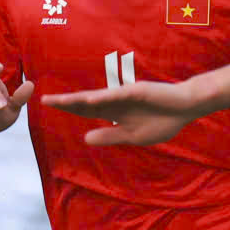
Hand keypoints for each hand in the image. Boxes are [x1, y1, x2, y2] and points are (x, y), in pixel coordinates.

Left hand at [44, 79, 198, 146]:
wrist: (185, 108)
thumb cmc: (162, 121)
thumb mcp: (132, 136)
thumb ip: (110, 136)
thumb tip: (85, 138)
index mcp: (114, 111)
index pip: (86, 109)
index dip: (69, 108)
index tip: (48, 106)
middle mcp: (115, 100)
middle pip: (86, 101)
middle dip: (66, 102)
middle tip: (44, 100)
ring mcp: (125, 95)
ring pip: (97, 97)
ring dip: (78, 99)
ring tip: (60, 101)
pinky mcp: (138, 91)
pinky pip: (117, 95)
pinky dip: (103, 97)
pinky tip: (88, 100)